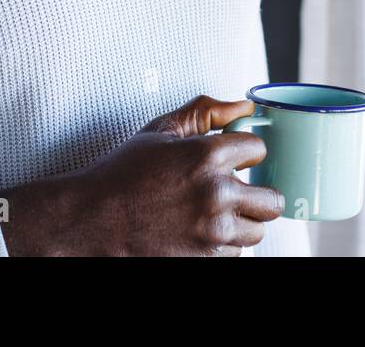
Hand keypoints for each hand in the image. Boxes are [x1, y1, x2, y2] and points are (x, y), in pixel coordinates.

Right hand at [0, 95, 283, 255]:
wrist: (92, 220)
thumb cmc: (123, 174)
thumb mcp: (159, 130)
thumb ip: (205, 112)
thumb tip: (244, 105)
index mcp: (207, 155)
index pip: (259, 150)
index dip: (244, 153)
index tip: (232, 158)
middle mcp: (217, 193)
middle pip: (272, 200)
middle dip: (256, 194)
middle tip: (234, 192)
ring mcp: (213, 231)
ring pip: (257, 231)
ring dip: (241, 222)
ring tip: (212, 214)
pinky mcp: (205, 259)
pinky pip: (236, 254)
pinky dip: (223, 245)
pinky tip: (197, 232)